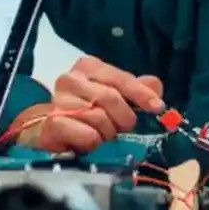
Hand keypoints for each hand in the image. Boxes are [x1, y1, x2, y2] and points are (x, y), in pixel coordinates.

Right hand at [30, 56, 164, 153]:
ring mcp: (58, 100)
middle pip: (110, 97)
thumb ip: (137, 90)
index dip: (140, 93)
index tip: (156, 107)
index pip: (120, 78)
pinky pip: (87, 133)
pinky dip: (94, 141)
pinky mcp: (52, 123)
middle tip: (123, 129)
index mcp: (88, 67)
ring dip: (108, 132)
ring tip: (103, 136)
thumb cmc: (91, 113)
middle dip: (124, 118)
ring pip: (98, 117)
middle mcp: (70, 79)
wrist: (56, 133)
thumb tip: (155, 86)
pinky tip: (90, 142)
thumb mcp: (118, 100)